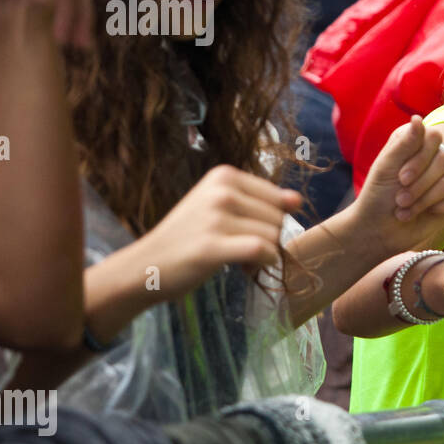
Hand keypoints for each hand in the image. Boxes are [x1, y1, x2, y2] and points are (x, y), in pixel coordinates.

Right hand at [138, 165, 303, 298]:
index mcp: (224, 175)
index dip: (269, 221)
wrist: (146, 264)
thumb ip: (261, 201)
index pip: (277, 198)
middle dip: (266, 239)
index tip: (245, 231)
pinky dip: (263, 263)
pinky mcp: (213, 245)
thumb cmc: (188, 236)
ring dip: (263, 255)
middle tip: (238, 248)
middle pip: (278, 218)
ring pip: (272, 237)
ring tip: (236, 258)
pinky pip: (262, 251)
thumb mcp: (222, 207)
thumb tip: (298, 200)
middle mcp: (221, 191)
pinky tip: (245, 268)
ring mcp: (216, 217)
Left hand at [353, 115, 443, 251]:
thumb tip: (418, 117)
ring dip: (423, 200)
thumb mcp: (386, 168)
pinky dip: (439, 208)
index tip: (401, 177)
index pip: (434, 137)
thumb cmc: (377, 196)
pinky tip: (424, 214)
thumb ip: (404, 143)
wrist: (378, 230)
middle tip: (399, 198)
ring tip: (403, 209)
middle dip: (420, 183)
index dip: (421, 158)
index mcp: (414, 143)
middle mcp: (432, 157)